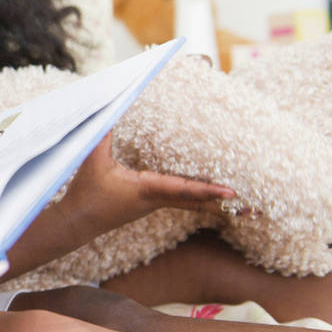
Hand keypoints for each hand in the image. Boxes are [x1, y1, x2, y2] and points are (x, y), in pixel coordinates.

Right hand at [67, 132, 239, 232]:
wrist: (77, 222)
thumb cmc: (86, 193)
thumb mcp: (92, 160)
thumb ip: (103, 134)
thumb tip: (110, 108)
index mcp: (146, 190)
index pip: (183, 190)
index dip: (208, 191)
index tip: (232, 193)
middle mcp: (156, 200)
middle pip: (197, 203)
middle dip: (225, 206)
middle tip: (255, 209)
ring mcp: (154, 205)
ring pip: (192, 204)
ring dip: (216, 204)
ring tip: (243, 207)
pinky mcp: (149, 205)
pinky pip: (181, 202)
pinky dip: (200, 200)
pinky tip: (211, 198)